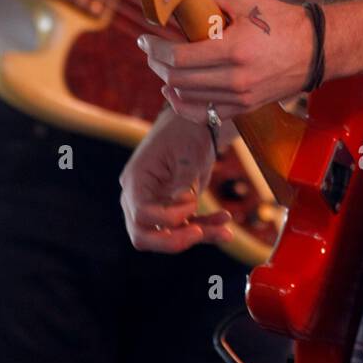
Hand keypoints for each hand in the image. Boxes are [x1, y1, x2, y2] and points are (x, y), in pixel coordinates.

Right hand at [120, 106, 236, 252]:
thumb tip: (186, 206)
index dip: (167, 217)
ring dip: (199, 235)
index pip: (141, 214)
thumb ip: (184, 182)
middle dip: (172, 241)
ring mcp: (156, 205)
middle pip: (143, 235)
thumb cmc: (188, 131)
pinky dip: (207, 227)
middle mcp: (140, 197)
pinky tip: (225, 220)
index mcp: (136, 180)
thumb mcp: (188, 154)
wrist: (197, 122)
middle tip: (199, 234)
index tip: (192, 203)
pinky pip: (187, 226)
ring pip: (169, 236)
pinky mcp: (174, 209)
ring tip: (226, 231)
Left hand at [137, 0, 314, 124]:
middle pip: (178, 80)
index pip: (179, 57)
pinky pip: (204, 116)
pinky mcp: (245, 108)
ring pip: (187, 98)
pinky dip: (183, 106)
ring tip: (162, 66)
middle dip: (156, 64)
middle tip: (150, 49)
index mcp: (234, 49)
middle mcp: (236, 78)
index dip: (154, 48)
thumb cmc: (282, 21)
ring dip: (167, 82)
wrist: (316, 49)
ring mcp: (240, 97)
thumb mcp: (246, 0)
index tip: (145, 38)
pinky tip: (173, 94)